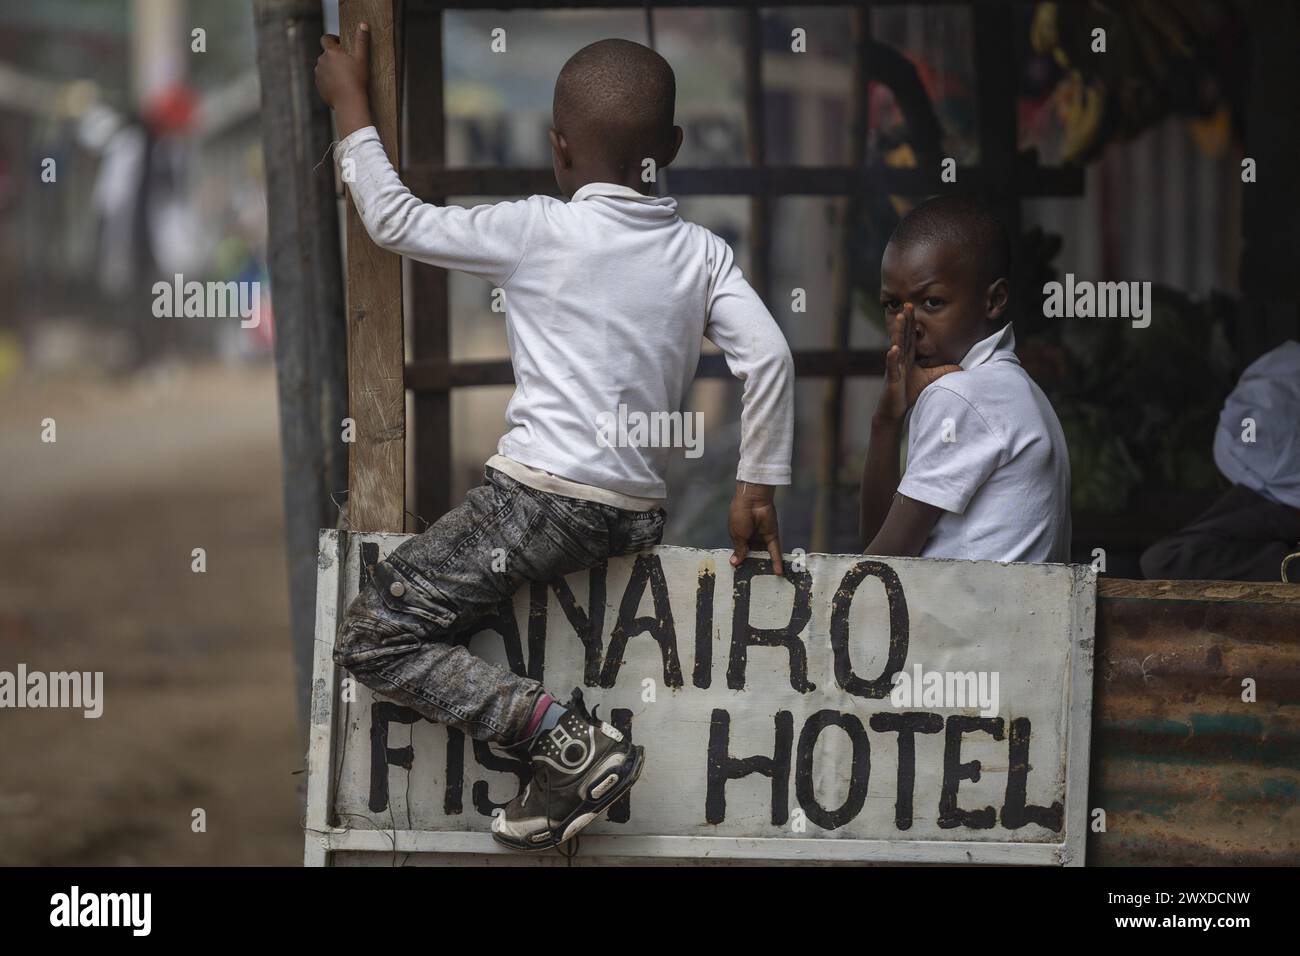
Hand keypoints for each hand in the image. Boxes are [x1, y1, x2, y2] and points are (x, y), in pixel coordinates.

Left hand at [316, 24, 371, 132]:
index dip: (333, 40)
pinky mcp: (318, 87)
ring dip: (332, 69)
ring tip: (345, 78)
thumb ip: (361, 40)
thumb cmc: (357, 79)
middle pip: (326, 54)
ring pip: (324, 68)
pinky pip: (323, 80)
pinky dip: (330, 82)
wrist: (349, 103)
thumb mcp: (362, 58)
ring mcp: (318, 74)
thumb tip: (363, 24)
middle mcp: (321, 61)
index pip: (326, 38)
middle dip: (335, 57)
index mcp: (330, 52)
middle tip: (348, 65)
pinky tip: (341, 87)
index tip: (342, 45)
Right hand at [728, 482, 782, 573]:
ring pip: (764, 555)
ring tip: (766, 581)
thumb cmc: (739, 515)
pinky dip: (776, 561)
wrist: (752, 500)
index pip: (741, 553)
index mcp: (740, 537)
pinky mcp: (773, 537)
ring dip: (765, 566)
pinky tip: (778, 572)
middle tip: (754, 581)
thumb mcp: (737, 535)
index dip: (741, 563)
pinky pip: (775, 551)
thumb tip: (734, 563)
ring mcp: (762, 538)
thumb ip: (739, 550)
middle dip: (753, 566)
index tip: (740, 575)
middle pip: (753, 556)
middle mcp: (751, 539)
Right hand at [875, 303, 961, 422]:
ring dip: (898, 331)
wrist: (894, 409)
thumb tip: (963, 366)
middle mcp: (900, 358)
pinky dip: (892, 358)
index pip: (911, 335)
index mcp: (908, 356)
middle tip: (908, 304)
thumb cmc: (909, 392)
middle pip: (903, 335)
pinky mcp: (892, 379)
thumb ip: (944, 370)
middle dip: (905, 320)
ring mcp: (895, 367)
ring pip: (897, 346)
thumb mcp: (931, 379)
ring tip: (901, 318)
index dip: (912, 321)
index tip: (914, 306)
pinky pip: (892, 366)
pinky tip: (893, 349)